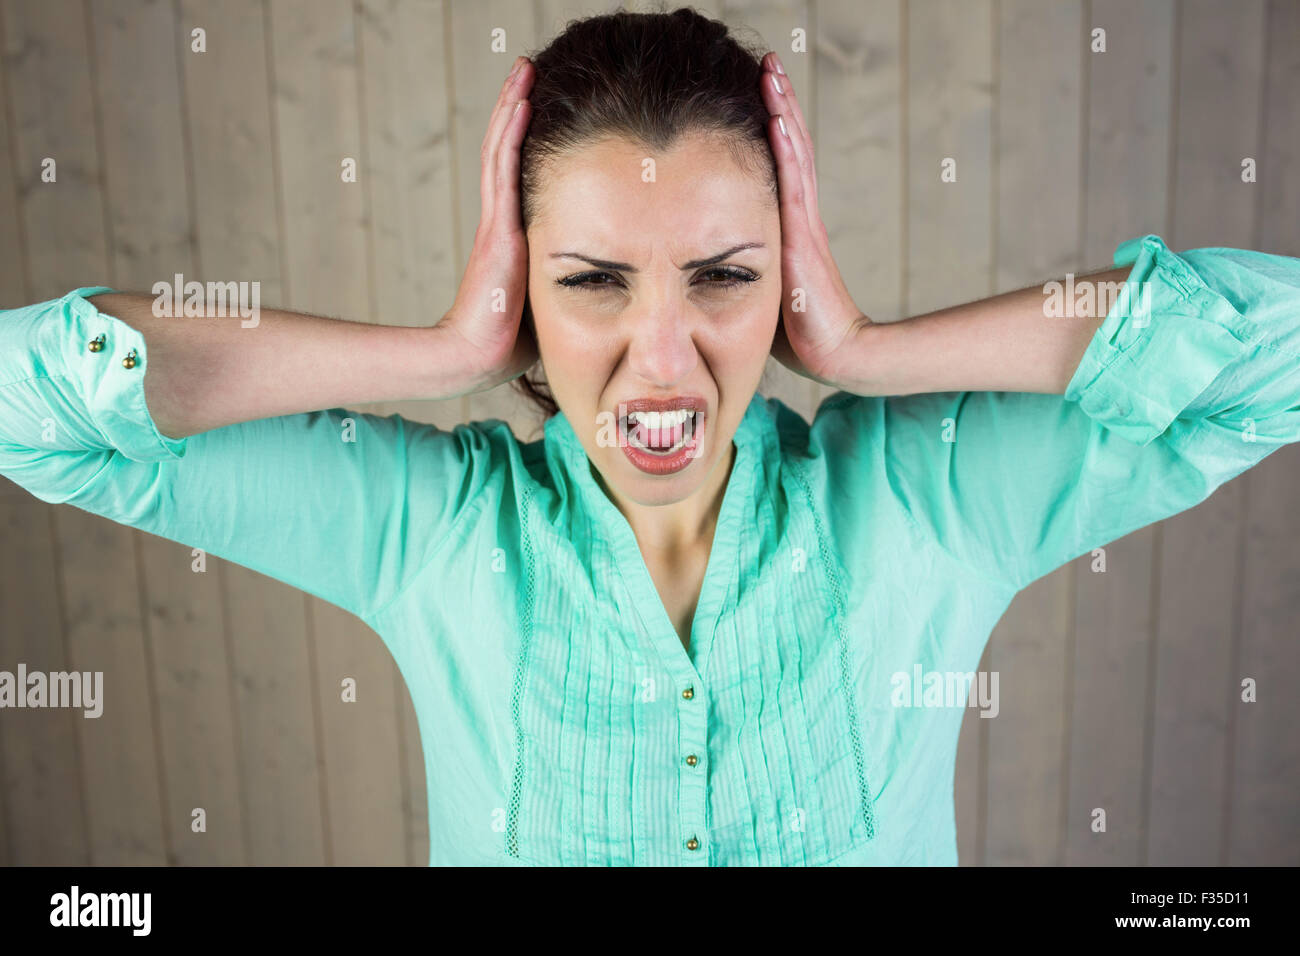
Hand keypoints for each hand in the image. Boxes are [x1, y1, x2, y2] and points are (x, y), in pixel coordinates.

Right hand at [437, 55, 539, 394]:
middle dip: (519, 109)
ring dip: (513, 106)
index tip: (542, 107)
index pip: (524, 173)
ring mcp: (497, 220)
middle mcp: (504, 220)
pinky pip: (504, 167)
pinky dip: (511, 131)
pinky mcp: (497, 226)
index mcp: (516, 235)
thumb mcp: (553, 301)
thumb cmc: (513, 342)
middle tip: (530, 71)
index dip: (530, 138)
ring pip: (503, 149)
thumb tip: (608, 283)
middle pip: (509, 150)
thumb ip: (571, 282)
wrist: (479, 356)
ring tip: (524, 70)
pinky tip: (521, 101)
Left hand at [760, 52, 870, 388]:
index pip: (776, 163)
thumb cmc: (796, 334)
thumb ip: (736, 270)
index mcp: (785, 225)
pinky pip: (793, 181)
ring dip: (782, 111)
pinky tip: (778, 117)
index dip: (769, 126)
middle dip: (777, 103)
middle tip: (767, 65)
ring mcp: (803, 222)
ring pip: (793, 153)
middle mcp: (797, 215)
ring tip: (772, 73)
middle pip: (789, 146)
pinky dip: (786, 146)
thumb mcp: (755, 290)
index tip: (756, 92)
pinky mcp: (803, 235)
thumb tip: (700, 268)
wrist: (832, 353)